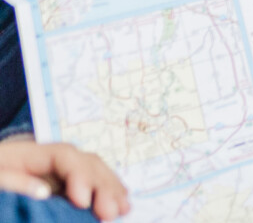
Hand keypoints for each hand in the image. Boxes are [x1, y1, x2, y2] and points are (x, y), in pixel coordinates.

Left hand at [0, 138, 129, 218]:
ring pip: (93, 172)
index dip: (79, 175)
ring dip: (111, 189)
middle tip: (111, 213)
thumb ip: (13, 184)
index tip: (82, 201)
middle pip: (85, 162)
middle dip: (103, 186)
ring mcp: (53, 173)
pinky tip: (121, 204)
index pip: (65, 155)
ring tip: (123, 210)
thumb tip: (45, 190)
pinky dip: (107, 192)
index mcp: (27, 154)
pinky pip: (89, 184)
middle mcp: (46, 159)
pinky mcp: (56, 188)